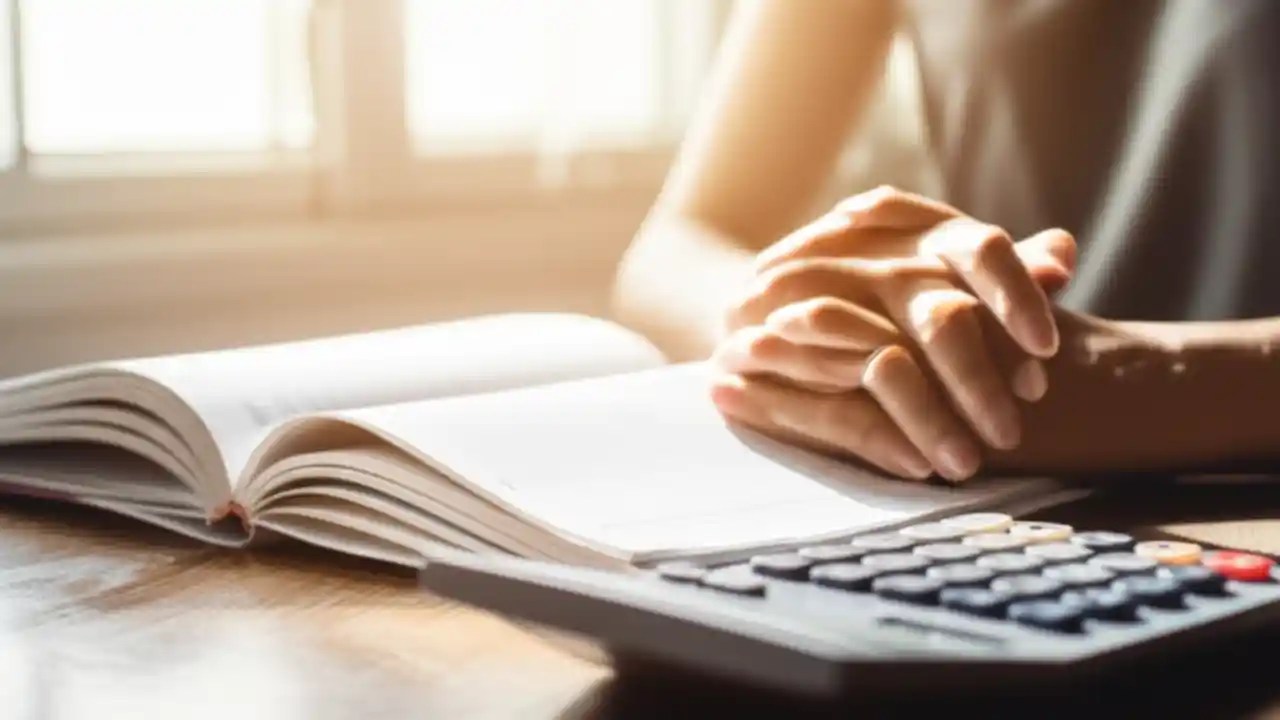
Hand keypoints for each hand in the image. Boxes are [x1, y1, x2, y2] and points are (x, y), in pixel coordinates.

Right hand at [710, 186, 1076, 480]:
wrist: (751, 302)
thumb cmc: (865, 294)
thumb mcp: (929, 271)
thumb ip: (999, 269)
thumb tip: (1065, 252)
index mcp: (912, 231)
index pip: (978, 249)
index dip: (1018, 297)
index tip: (1048, 352)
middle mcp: (866, 257)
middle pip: (939, 315)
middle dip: (981, 380)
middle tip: (1011, 433)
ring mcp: (808, 298)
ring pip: (888, 363)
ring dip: (933, 420)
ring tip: (966, 465)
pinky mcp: (764, 348)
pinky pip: (833, 398)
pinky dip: (879, 436)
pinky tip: (913, 465)